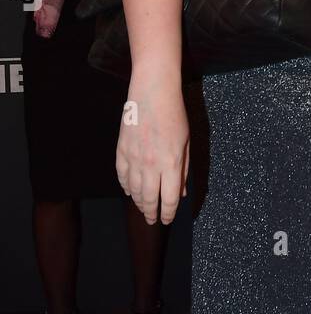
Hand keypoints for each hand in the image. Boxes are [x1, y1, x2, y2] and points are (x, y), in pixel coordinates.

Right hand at [116, 76, 189, 224]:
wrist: (152, 93)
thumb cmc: (174, 115)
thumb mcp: (185, 144)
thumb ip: (182, 170)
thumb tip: (181, 192)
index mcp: (171, 164)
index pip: (169, 198)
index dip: (169, 212)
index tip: (167, 219)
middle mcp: (151, 164)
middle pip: (149, 198)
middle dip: (151, 213)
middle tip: (152, 220)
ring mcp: (133, 158)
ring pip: (133, 190)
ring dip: (138, 202)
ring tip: (143, 209)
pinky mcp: (121, 150)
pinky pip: (121, 175)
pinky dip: (125, 186)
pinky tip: (129, 191)